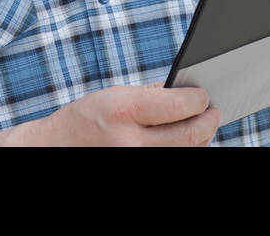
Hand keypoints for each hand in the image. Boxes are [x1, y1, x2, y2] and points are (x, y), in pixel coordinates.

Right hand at [23, 84, 221, 145]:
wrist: (55, 149)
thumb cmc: (86, 118)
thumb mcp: (114, 94)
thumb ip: (152, 95)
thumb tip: (188, 94)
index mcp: (123, 111)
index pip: (180, 106)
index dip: (199, 100)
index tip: (204, 96)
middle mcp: (131, 142)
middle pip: (189, 136)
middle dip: (208, 121)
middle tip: (214, 112)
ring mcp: (135, 163)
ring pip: (186, 154)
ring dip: (200, 139)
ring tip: (200, 127)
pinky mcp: (137, 174)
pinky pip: (173, 162)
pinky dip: (183, 153)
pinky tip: (184, 143)